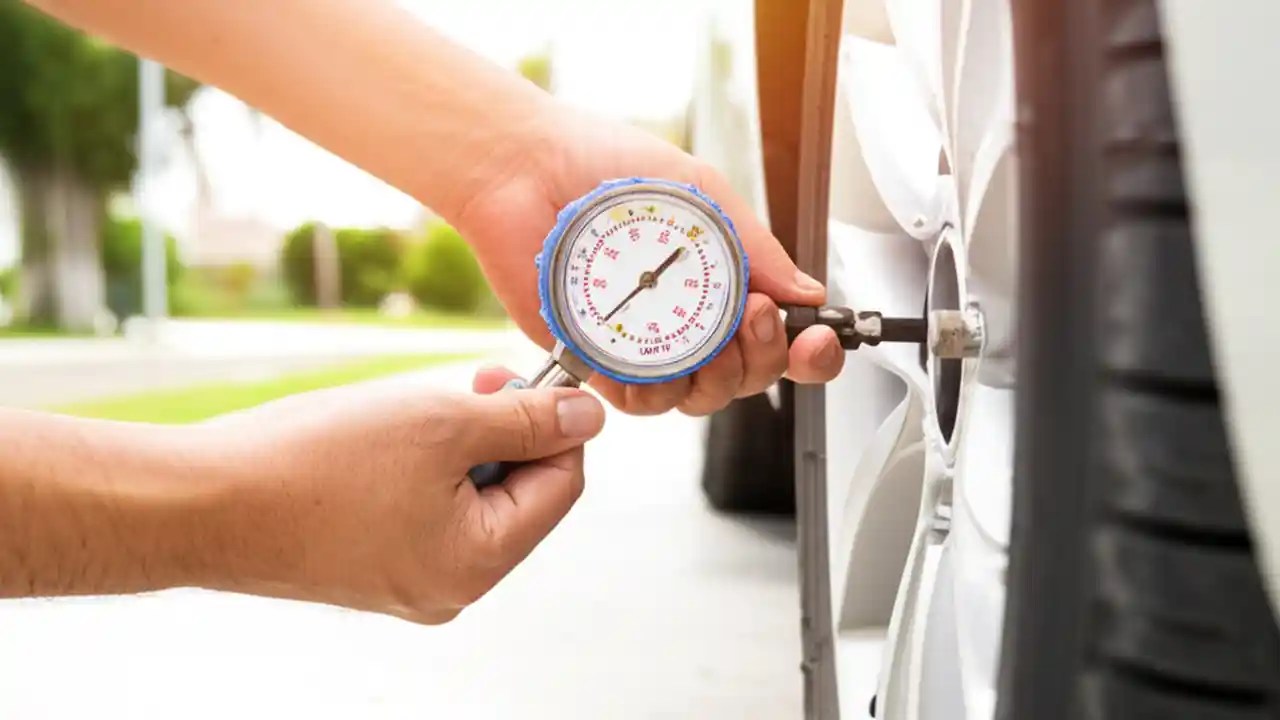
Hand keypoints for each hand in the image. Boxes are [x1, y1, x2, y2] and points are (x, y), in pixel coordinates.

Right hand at [195, 367, 604, 623]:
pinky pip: (428, 511)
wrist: (202, 500)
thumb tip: (588, 419)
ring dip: (463, 444)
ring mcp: (409, 580)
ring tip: (419, 409)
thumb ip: (525, 420)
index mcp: (478, 562)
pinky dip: (425, 468)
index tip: (524, 377)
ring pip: (472, 498)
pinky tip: (390, 438)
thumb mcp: (440, 422)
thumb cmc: (316, 463)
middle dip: (504, 431)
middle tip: (469, 384)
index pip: (561, 487)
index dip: (555, 426)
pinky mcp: (373, 563)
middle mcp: (451, 586)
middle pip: (519, 495)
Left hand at [456, 106, 844, 415]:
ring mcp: (644, 346)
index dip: (808, 352)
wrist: (529, 167)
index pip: (780, 337)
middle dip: (767, 358)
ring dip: (719, 375)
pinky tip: (656, 352)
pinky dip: (656, 386)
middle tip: (760, 314)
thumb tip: (806, 290)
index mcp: (720, 285)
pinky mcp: (598, 361)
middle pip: (749, 378)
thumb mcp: (703, 197)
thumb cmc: (607, 168)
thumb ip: (756, 248)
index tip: (820, 339)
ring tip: (715, 330)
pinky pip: (640, 400)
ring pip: (700, 397)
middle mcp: (686, 323)